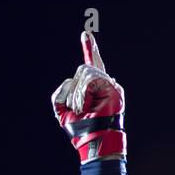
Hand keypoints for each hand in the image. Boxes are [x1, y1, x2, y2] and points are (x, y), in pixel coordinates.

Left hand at [51, 31, 126, 162]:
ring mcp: (110, 84)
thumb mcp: (62, 108)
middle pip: (82, 70)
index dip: (90, 49)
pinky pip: (91, 79)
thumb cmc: (79, 127)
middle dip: (73, 90)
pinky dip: (84, 93)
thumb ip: (61, 92)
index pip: (91, 63)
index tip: (85, 34)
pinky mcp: (113, 87)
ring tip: (84, 109)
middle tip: (78, 108)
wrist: (92, 140)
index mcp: (92, 87)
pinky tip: (88, 105)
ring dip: (78, 94)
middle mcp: (103, 83)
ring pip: (85, 73)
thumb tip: (70, 79)